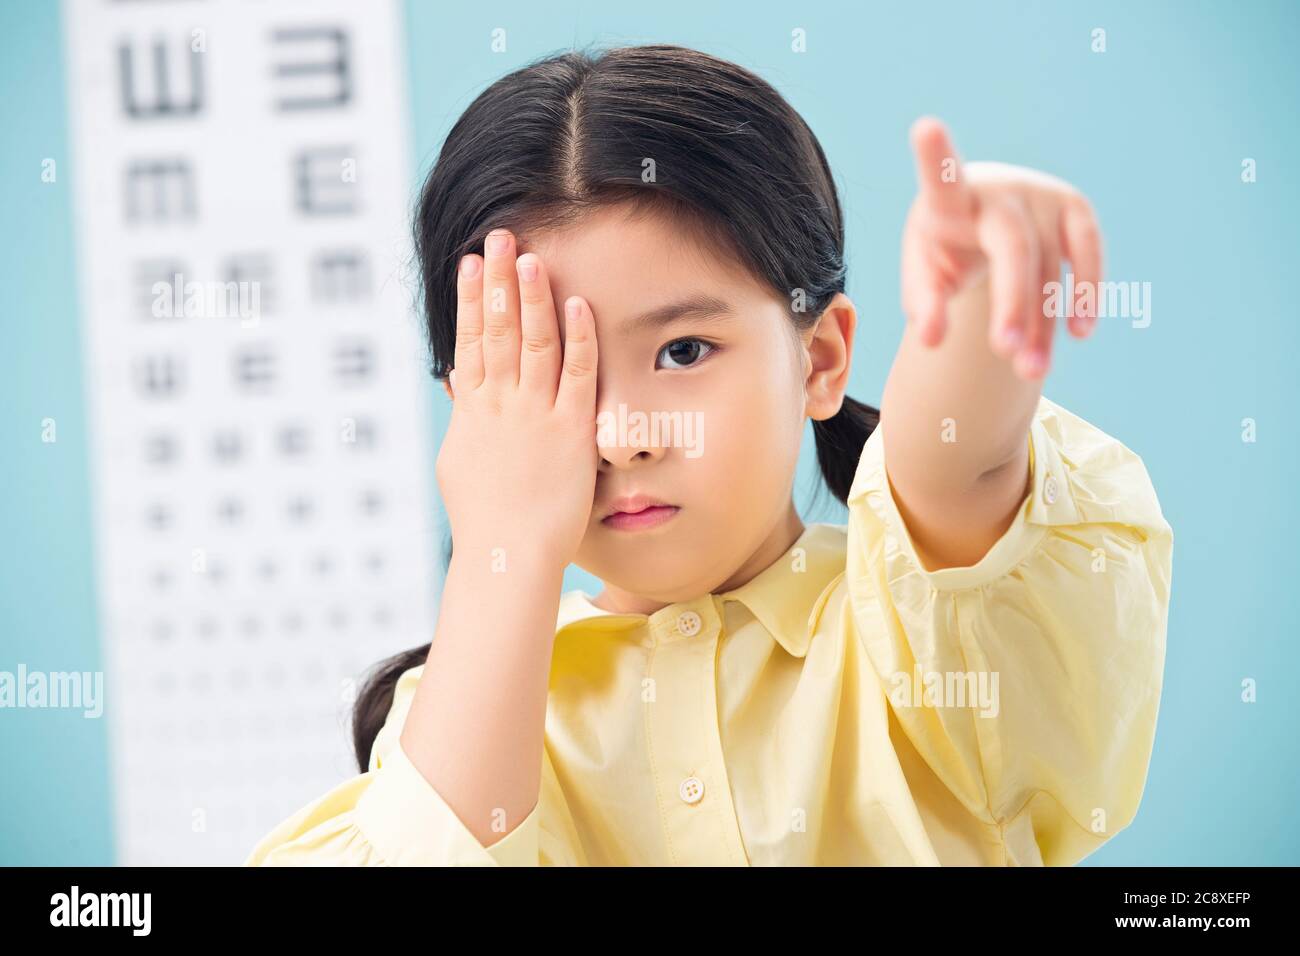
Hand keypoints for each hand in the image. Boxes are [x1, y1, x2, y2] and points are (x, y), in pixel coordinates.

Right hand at [437, 227, 598, 566]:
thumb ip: (463, 418)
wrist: (507, 555)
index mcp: (474, 410)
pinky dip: (576, 338)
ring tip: (528, 254)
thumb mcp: (459, 461)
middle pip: (497, 330)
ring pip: (532, 342)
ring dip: (531, 296)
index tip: (470, 261)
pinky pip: (576, 375)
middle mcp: (501, 404)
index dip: (471, 299)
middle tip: (497, 236)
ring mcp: (535, 415)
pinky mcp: (570, 430)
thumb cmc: (485, 518)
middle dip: (497, 281)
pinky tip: (577, 303)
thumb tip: (458, 385)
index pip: (470, 341)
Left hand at [900, 116, 1103, 379]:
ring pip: (1048, 268)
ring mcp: (1039, 196)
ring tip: (1033, 371)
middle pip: (1011, 247)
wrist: (985, 217)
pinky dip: (1084, 291)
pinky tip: (1081, 330)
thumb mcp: (924, 275)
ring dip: (1043, 322)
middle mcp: (997, 191)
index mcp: (946, 200)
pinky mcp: (1072, 208)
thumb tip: (931, 340)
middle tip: (1005, 350)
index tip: (924, 128)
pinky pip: (1085, 252)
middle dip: (1012, 301)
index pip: (939, 178)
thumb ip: (924, 306)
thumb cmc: (945, 248)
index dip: (935, 155)